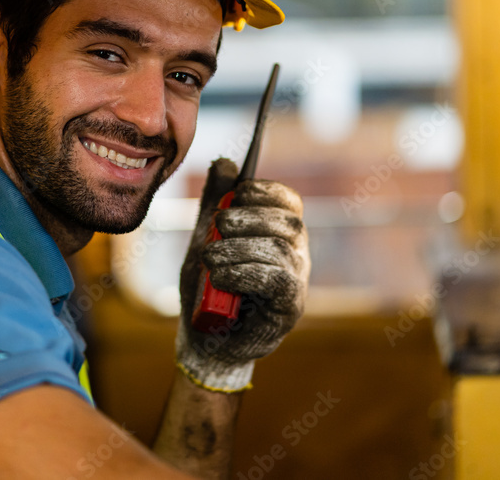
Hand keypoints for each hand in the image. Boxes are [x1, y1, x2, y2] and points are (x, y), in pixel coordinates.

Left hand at [175, 158, 310, 391]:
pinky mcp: (289, 307)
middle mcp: (295, 254)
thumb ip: (215, 200)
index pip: (289, 201)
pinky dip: (245, 272)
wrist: (202, 336)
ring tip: (210, 257)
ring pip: (281, 250)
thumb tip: (224, 163)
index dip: (267, 191)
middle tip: (219, 223)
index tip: (238, 191)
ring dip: (240, 247)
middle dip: (251, 217)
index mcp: (278, 233)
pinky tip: (220, 276)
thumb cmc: (208, 286)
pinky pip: (278, 280)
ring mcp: (296, 281)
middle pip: (289, 222)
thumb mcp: (205, 236)